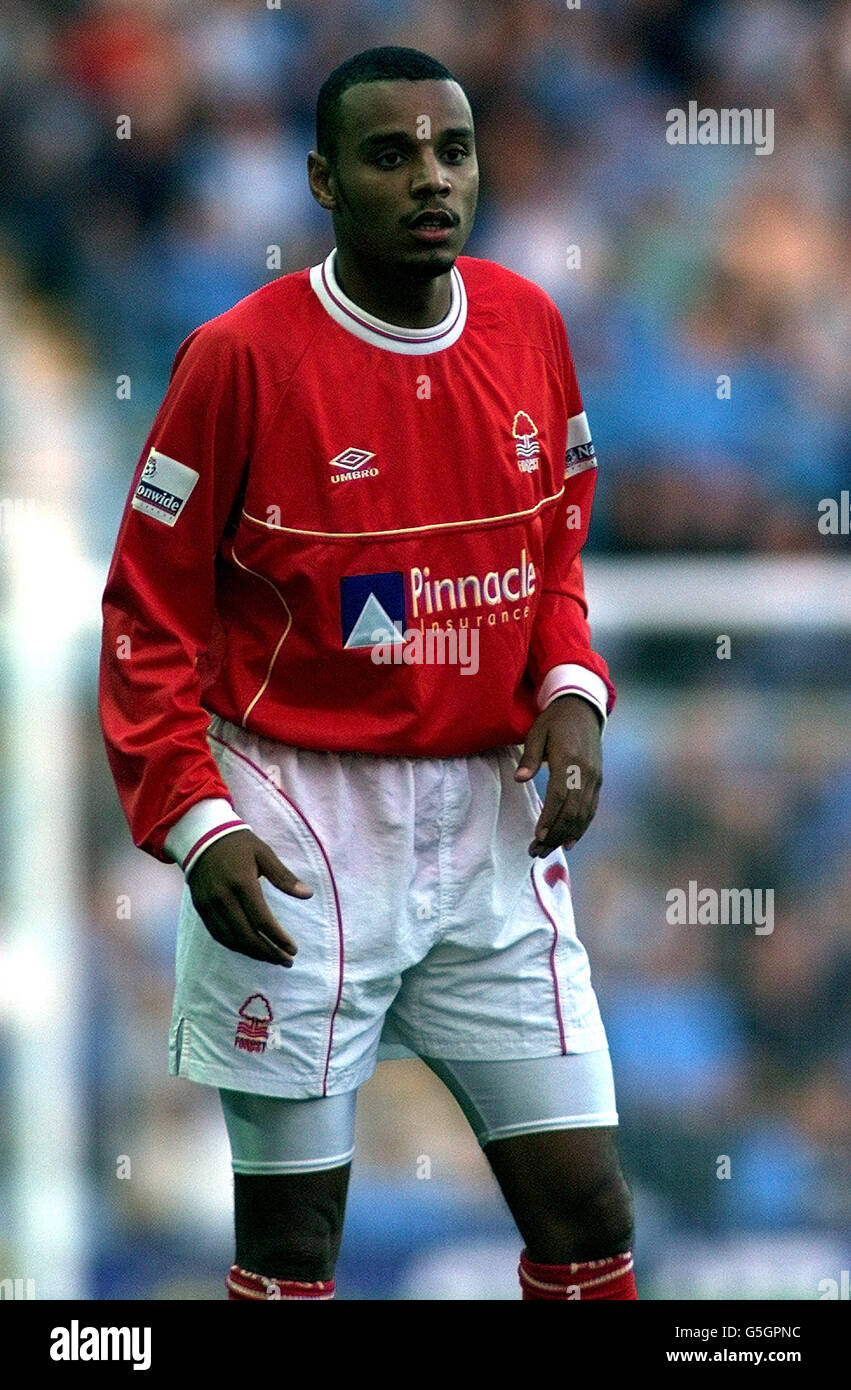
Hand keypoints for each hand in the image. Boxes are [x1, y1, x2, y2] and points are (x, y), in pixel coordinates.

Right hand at [187, 829, 311, 965]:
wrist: (201, 835)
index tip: (293, 949)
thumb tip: (308, 895)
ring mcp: (209, 905)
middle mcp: (223, 898)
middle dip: (268, 952)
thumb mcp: (264, 853)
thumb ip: (284, 877)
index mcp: (242, 883)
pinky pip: (218, 934)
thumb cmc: (238, 843)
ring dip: (253, 953)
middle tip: (286, 960)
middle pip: (246, 936)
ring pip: (231, 939)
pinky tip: (250, 949)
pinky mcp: (201, 908)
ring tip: (272, 958)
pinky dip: (235, 946)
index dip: (278, 938)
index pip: (262, 920)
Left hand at [515, 695, 602, 855]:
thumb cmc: (555, 721)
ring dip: (566, 835)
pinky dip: (581, 827)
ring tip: (547, 850)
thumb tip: (519, 779)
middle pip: (572, 811)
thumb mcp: (537, 732)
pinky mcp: (597, 781)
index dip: (550, 818)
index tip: (538, 836)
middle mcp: (586, 772)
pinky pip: (590, 809)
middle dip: (555, 835)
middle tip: (536, 851)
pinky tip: (569, 841)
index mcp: (569, 759)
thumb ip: (530, 757)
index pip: (560, 795)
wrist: (583, 709)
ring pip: (583, 814)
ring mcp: (594, 778)